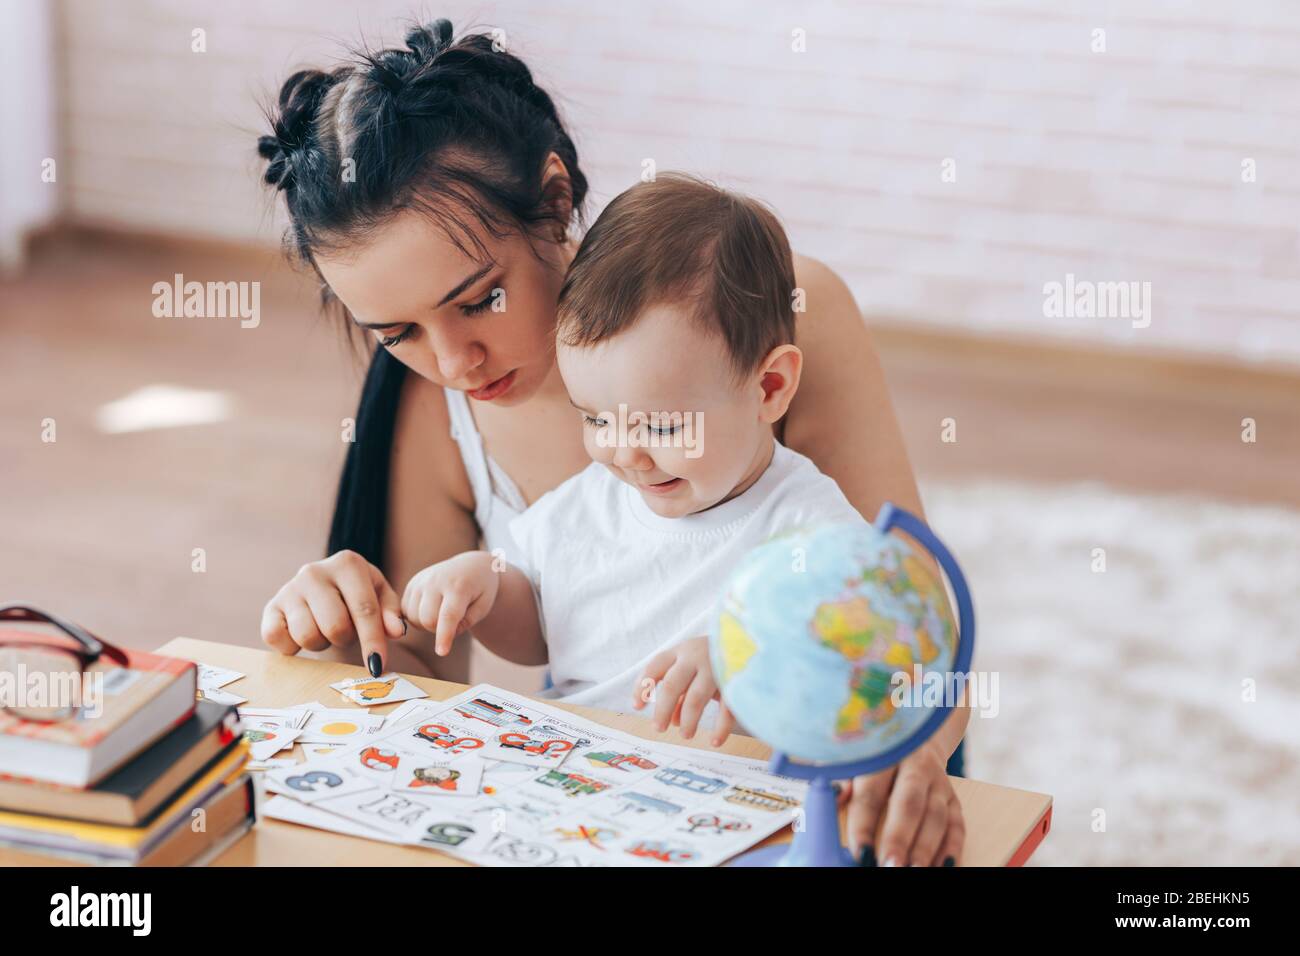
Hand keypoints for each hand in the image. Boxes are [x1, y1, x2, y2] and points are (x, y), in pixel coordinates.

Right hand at [261, 550, 404, 673]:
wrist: (324, 585)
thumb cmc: (358, 593)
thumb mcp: (381, 596)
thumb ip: (392, 613)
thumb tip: (396, 631)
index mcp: (347, 563)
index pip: (365, 609)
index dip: (373, 641)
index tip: (378, 666)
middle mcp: (314, 571)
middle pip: (335, 626)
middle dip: (345, 638)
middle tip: (346, 630)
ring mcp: (289, 588)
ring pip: (307, 636)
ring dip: (321, 642)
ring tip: (325, 628)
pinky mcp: (270, 607)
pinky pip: (277, 639)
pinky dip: (293, 646)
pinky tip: (303, 632)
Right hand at [401, 551, 499, 656]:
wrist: (471, 566)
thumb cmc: (481, 589)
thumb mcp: (484, 605)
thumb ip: (468, 622)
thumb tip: (448, 636)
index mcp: (458, 586)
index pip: (448, 615)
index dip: (444, 636)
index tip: (442, 652)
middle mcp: (436, 580)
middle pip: (428, 620)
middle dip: (439, 630)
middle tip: (453, 621)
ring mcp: (421, 581)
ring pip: (415, 618)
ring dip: (427, 624)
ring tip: (442, 612)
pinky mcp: (412, 584)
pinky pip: (406, 612)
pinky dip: (417, 617)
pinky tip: (431, 608)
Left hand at [633, 637, 734, 745]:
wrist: (751, 640)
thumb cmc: (715, 657)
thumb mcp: (694, 665)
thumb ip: (681, 689)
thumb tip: (672, 720)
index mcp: (681, 651)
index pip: (654, 667)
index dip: (642, 687)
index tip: (637, 707)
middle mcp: (696, 657)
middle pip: (671, 686)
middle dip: (662, 710)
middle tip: (658, 728)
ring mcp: (716, 667)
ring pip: (695, 698)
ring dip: (688, 720)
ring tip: (685, 735)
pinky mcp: (735, 680)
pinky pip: (726, 708)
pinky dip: (720, 727)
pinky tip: (715, 741)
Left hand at [845, 739, 964, 865]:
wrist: (920, 738)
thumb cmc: (878, 758)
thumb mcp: (858, 761)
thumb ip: (845, 782)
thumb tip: (833, 798)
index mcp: (884, 757)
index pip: (871, 793)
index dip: (863, 825)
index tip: (859, 853)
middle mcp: (915, 767)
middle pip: (908, 804)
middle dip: (899, 839)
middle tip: (890, 866)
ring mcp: (938, 783)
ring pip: (935, 817)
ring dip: (926, 849)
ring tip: (915, 872)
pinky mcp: (954, 798)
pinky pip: (957, 825)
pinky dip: (951, 848)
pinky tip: (943, 867)